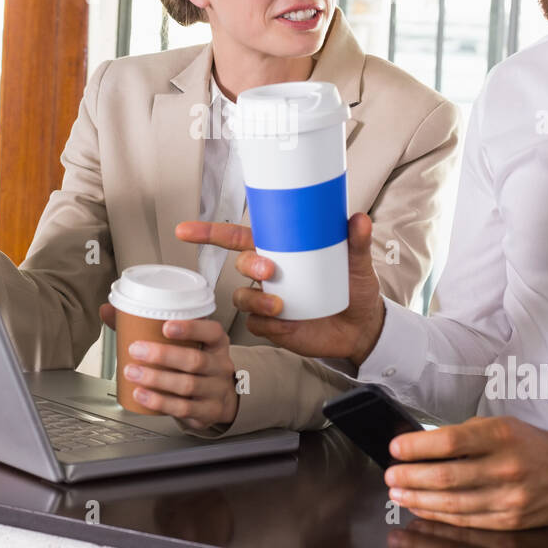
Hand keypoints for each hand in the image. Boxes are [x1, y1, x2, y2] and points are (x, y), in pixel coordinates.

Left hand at [99, 303, 238, 428]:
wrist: (219, 400)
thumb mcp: (184, 345)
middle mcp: (219, 366)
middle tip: (136, 350)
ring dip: (156, 379)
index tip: (166, 326)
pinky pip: (183, 408)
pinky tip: (142, 395)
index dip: (191, 328)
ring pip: (188, 385)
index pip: (212, 331)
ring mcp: (216, 391)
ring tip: (133, 372)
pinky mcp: (207, 412)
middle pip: (195, 360)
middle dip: (163, 355)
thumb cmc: (196, 365)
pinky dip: (159, 402)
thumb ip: (146, 327)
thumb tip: (110, 310)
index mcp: (216, 344)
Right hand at [174, 212, 385, 365]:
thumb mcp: (357, 263)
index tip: (185, 231)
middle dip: (248, 266)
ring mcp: (267, 301)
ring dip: (256, 301)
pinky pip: (256, 325)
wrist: (362, 327)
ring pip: (242, 298)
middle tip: (269, 270)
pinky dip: (268, 324)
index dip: (209, 233)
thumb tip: (359, 219)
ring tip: (280, 305)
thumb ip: (356, 241)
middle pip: (240, 264)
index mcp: (280, 250)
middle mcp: (268, 274)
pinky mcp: (272, 326)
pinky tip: (286, 324)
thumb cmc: (354, 288)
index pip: (238, 237)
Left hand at [383, 417, 547, 530]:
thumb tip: (421, 446)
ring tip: (399, 494)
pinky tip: (424, 509)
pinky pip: (468, 520)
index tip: (395, 449)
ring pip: (454, 503)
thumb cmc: (532, 444)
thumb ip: (465, 434)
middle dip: (410, 478)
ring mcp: (510, 497)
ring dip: (419, 500)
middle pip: (447, 476)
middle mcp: (507, 466)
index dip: (416, 447)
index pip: (450, 441)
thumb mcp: (501, 425)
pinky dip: (441, 516)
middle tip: (391, 476)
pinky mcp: (512, 520)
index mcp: (501, 435)